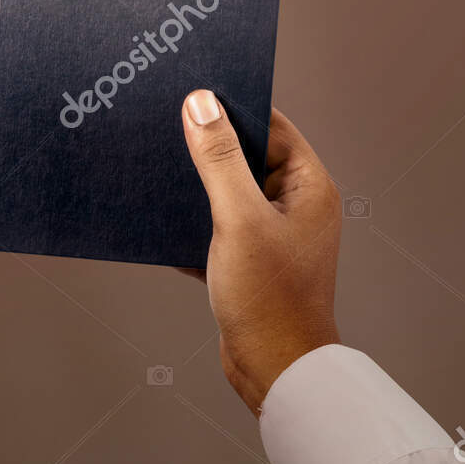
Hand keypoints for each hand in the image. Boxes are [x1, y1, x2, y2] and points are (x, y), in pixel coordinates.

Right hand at [181, 91, 341, 414]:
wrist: (274, 372)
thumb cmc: (269, 300)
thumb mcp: (238, 220)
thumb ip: (219, 159)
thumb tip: (201, 104)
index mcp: (309, 187)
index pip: (271, 127)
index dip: (233, 108)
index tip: (192, 91)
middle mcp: (296, 206)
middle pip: (248, 157)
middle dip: (208, 145)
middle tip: (164, 126)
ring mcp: (273, 235)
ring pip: (229, 192)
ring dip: (196, 185)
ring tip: (155, 169)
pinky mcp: (251, 261)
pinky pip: (218, 226)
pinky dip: (193, 221)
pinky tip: (160, 218)